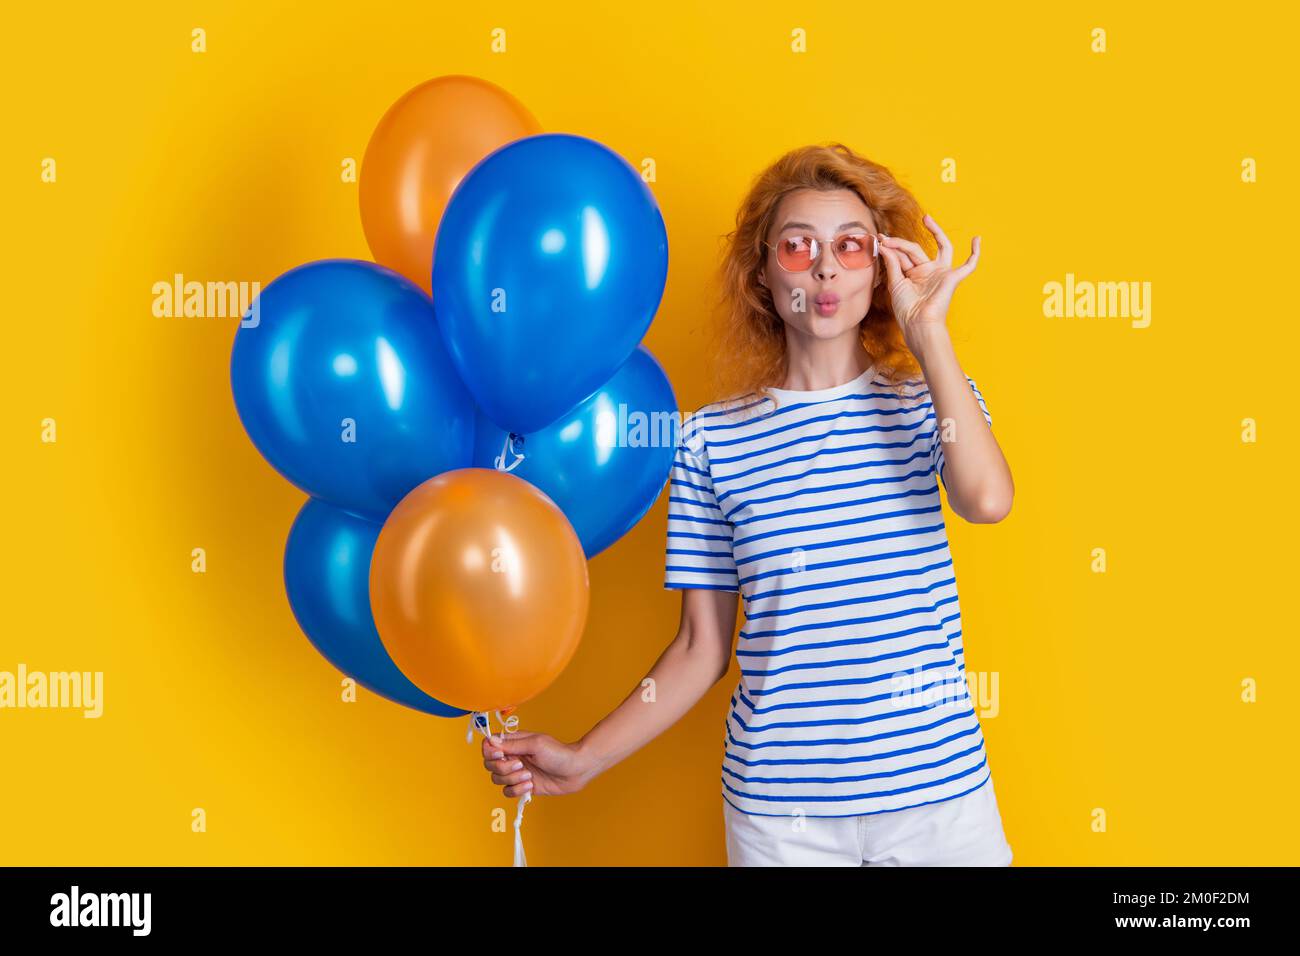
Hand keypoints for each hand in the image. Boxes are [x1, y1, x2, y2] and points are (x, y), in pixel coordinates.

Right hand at [481, 730, 592, 797]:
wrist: (575, 770)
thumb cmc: (559, 753)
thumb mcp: (535, 744)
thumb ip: (512, 744)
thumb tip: (491, 740)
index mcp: (514, 743)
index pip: (488, 746)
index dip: (490, 752)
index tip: (500, 755)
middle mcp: (512, 757)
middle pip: (490, 764)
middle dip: (502, 768)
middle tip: (520, 765)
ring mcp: (516, 772)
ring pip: (497, 779)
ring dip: (512, 779)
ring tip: (529, 776)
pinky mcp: (522, 786)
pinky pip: (508, 791)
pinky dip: (517, 790)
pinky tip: (531, 785)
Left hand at [877, 213, 979, 345]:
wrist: (918, 323)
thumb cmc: (906, 309)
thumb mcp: (895, 283)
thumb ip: (892, 263)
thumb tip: (884, 244)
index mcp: (914, 274)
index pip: (903, 255)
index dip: (891, 246)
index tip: (879, 239)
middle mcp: (928, 271)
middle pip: (916, 249)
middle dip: (901, 242)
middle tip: (887, 236)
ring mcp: (941, 273)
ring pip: (941, 247)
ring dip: (936, 231)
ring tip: (926, 218)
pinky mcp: (953, 277)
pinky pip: (970, 265)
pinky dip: (975, 253)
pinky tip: (977, 239)